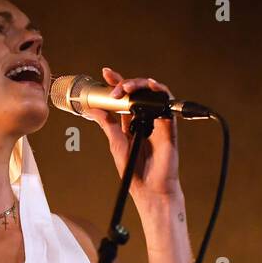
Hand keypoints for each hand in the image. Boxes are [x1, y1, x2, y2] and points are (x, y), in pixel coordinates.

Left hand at [82, 66, 181, 199]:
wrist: (149, 188)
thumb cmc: (134, 171)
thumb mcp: (115, 144)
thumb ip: (107, 124)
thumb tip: (93, 109)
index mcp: (130, 123)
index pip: (124, 98)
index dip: (117, 83)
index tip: (106, 73)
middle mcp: (144, 119)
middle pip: (138, 92)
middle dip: (126, 83)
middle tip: (115, 87)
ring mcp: (157, 121)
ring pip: (152, 94)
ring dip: (140, 85)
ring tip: (127, 88)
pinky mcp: (168, 126)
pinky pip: (167, 104)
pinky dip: (160, 93)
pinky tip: (152, 88)